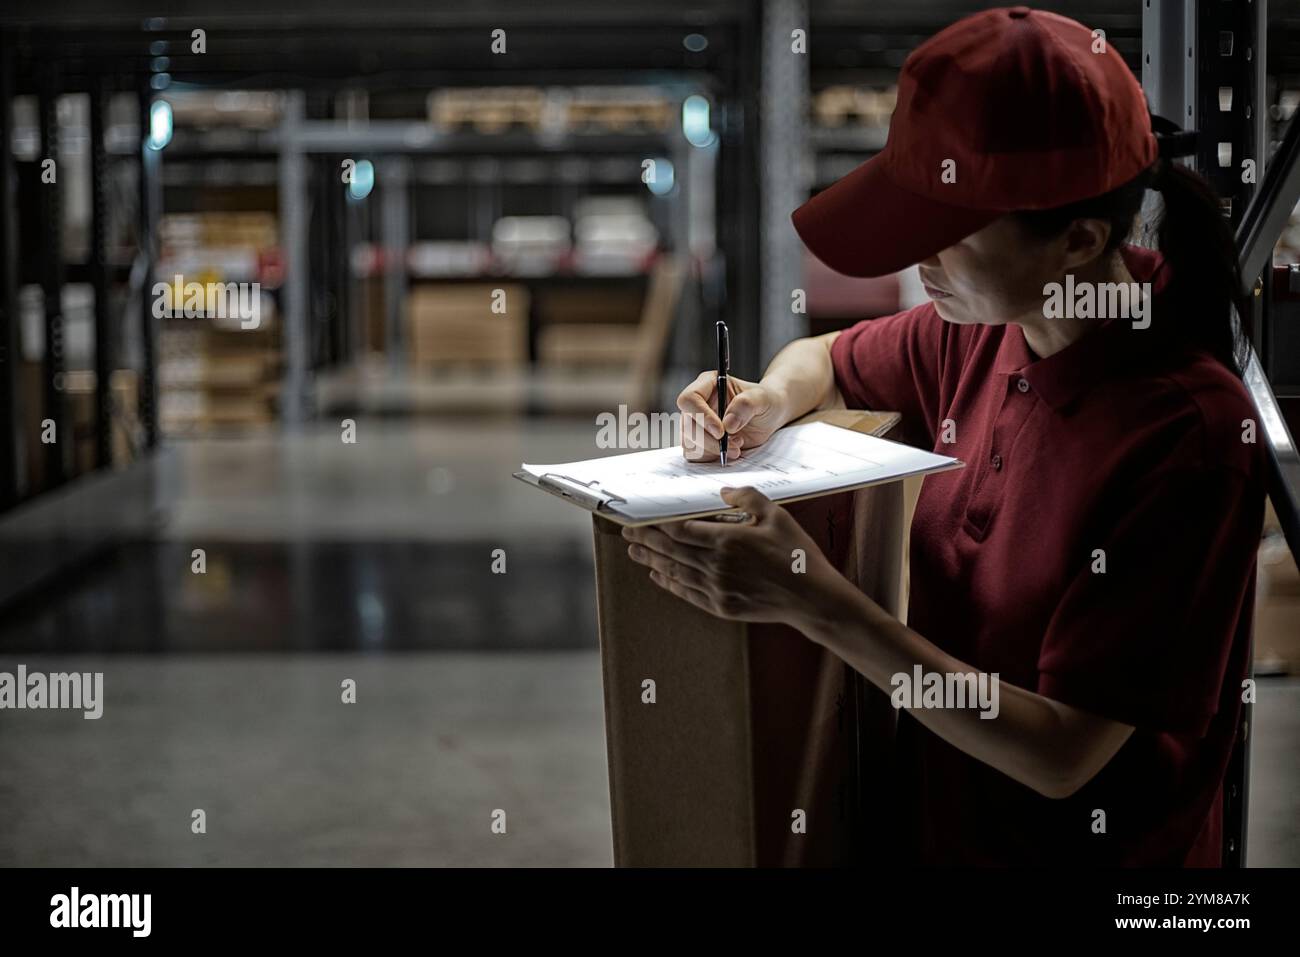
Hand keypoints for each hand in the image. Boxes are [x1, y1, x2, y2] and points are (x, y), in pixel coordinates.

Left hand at [621, 486, 843, 627]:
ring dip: (652, 560)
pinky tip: (659, 576)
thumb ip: (747, 498)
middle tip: (626, 533)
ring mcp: (717, 589)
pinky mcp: (722, 606)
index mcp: (728, 540)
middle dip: (646, 540)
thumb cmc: (796, 555)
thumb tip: (723, 491)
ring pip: (675, 572)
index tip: (639, 519)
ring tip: (634, 552)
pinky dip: (670, 583)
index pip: (679, 531)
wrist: (811, 598)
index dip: (655, 525)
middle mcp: (716, 566)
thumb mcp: (776, 516)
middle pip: (671, 551)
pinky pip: (687, 593)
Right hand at [676, 372, 786, 463]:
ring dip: (712, 450)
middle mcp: (698, 404)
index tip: (720, 431)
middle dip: (710, 440)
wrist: (770, 416)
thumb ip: (746, 405)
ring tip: (736, 447)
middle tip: (734, 445)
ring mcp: (697, 424)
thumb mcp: (762, 398)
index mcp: (708, 384)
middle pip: (688, 425)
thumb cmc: (765, 401)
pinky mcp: (700, 441)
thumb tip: (727, 424)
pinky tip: (730, 450)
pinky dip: (712, 457)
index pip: (689, 399)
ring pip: (689, 442)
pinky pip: (695, 455)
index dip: (701, 416)